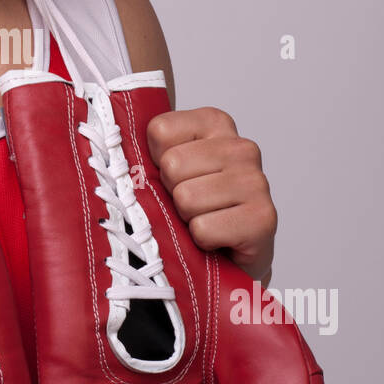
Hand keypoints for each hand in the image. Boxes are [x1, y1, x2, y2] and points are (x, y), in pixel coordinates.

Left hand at [145, 107, 277, 286]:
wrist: (230, 258)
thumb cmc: (195, 208)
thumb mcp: (167, 169)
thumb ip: (148, 150)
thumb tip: (121, 152)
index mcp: (216, 124)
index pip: (160, 130)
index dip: (155, 161)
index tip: (173, 177)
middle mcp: (242, 148)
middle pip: (172, 165)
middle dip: (172, 193)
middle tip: (190, 206)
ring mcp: (256, 182)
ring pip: (186, 198)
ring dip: (187, 219)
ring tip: (204, 221)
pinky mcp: (262, 219)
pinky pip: (203, 228)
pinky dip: (202, 241)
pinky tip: (217, 239)